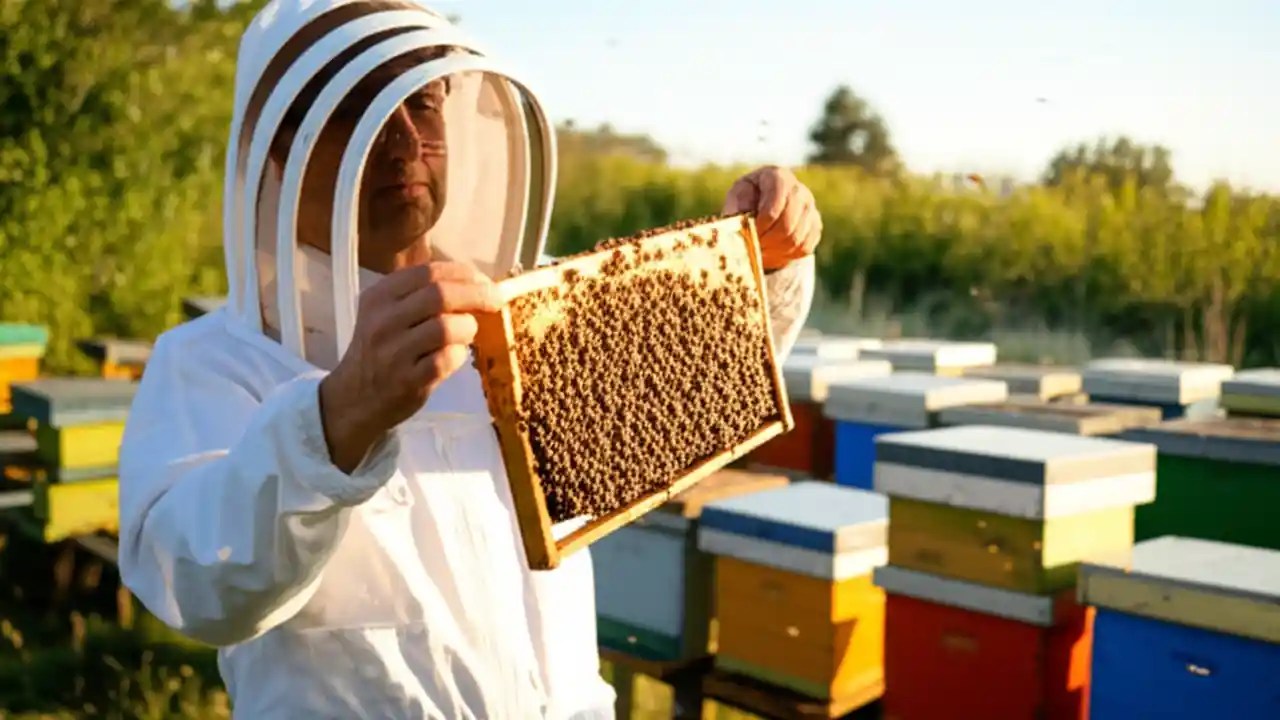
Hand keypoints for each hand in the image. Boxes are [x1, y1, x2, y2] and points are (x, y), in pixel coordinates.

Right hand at [318, 261, 500, 471]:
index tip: (484, 281)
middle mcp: (384, 320)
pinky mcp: (408, 381)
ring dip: (468, 327)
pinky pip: (448, 359)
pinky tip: (453, 356)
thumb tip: (478, 282)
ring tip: (465, 334)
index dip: (464, 274)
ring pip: (447, 327)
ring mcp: (394, 352)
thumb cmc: (379, 351)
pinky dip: (459, 355)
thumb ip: (422, 295)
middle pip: (441, 295)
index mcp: (380, 296)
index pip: (429, 272)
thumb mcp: (387, 313)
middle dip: (478, 294)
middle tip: (495, 300)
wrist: (353, 399)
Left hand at [722, 166, 822, 270]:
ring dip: (775, 250)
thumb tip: (737, 220)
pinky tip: (774, 250)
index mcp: (777, 177)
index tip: (750, 233)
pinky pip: (804, 248)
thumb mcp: (736, 199)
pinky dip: (787, 255)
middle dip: (768, 240)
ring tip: (760, 250)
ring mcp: (810, 208)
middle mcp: (798, 190)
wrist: (762, 211)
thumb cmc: (745, 203)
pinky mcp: (815, 227)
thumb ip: (737, 207)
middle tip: (754, 247)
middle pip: (788, 224)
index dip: (763, 222)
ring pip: (796, 239)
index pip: (776, 202)